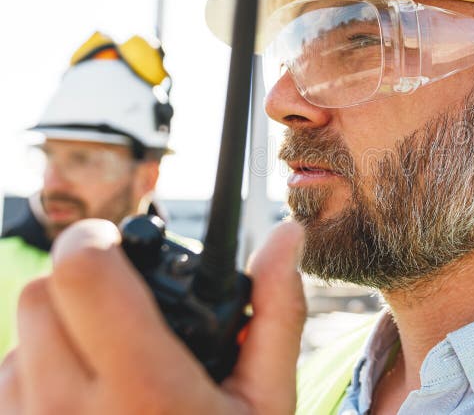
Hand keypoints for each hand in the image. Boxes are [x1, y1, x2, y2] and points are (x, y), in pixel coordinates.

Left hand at [0, 218, 306, 414]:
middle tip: (132, 312)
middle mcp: (66, 414)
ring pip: (21, 337)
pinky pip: (8, 381)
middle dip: (86, 285)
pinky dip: (41, 377)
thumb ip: (274, 312)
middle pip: (43, 292)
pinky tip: (88, 407)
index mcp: (144, 392)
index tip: (128, 250)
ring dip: (63, 334)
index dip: (101, 241)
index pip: (82, 272)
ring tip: (115, 372)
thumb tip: (287, 235)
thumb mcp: (267, 404)